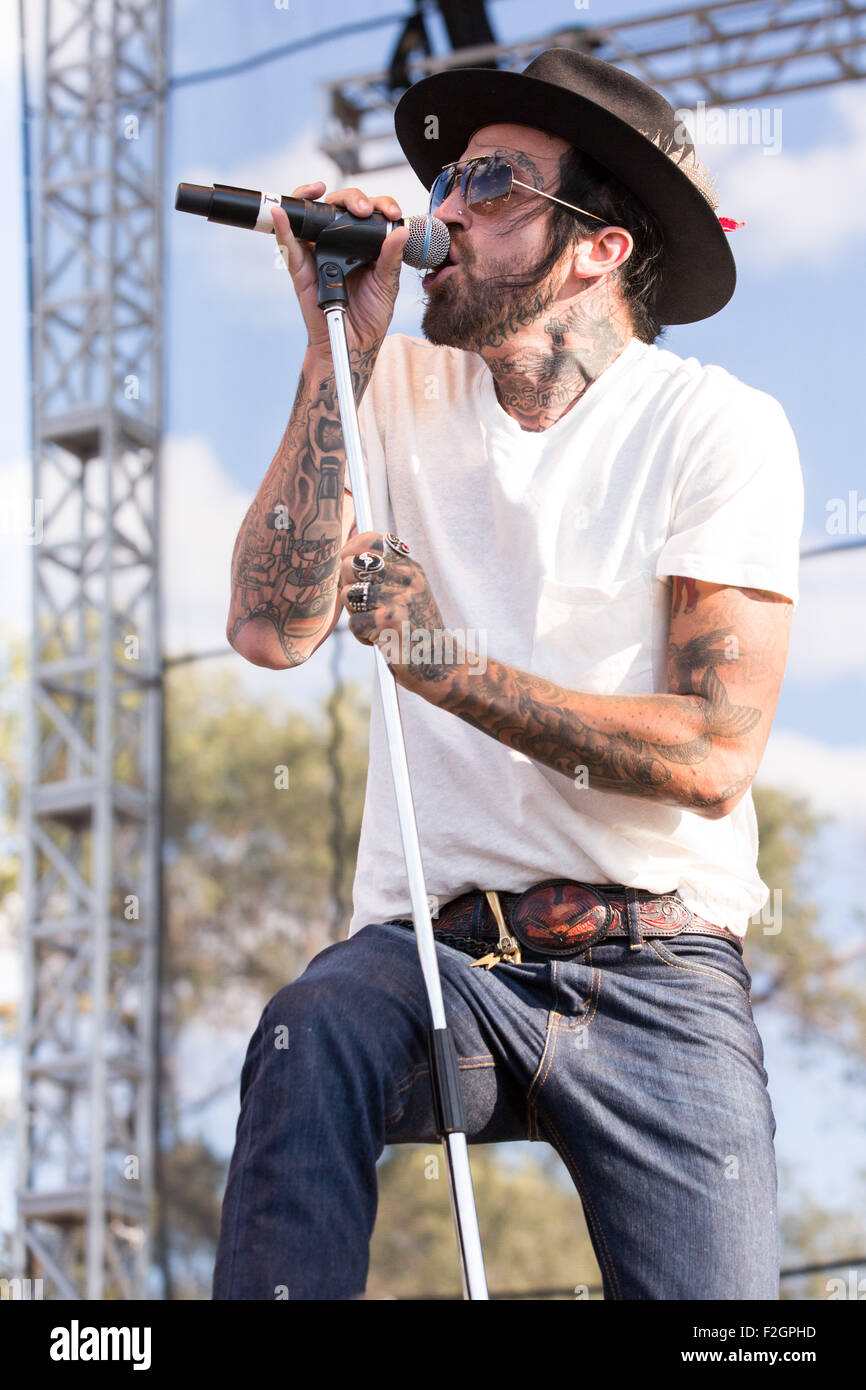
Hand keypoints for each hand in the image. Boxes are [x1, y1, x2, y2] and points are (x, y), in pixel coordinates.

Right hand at [270, 183, 409, 355]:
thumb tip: (400, 230)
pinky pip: (288, 245)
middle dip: (351, 198)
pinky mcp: (301, 269)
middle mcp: (339, 243)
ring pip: (310, 216)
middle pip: (338, 206)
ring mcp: (318, 253)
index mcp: (362, 243)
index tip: (391, 212)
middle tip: (364, 210)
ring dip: (312, 198)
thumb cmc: (370, 315)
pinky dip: (282, 226)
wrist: (355, 344)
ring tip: (319, 191)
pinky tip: (281, 213)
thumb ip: (391, 258)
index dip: (378, 204)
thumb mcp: (387, 284)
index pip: (367, 211)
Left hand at [339, 532, 454, 692]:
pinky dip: (362, 636)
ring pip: (348, 594)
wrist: (441, 663)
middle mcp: (406, 578)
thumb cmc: (417, 629)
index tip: (349, 565)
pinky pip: (354, 623)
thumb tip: (343, 559)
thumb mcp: (410, 594)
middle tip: (364, 606)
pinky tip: (381, 640)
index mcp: (411, 568)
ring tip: (374, 625)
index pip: (371, 541)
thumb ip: (385, 574)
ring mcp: (399, 598)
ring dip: (355, 613)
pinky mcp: (389, 621)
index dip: (351, 550)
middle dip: (347, 587)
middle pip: (350, 565)